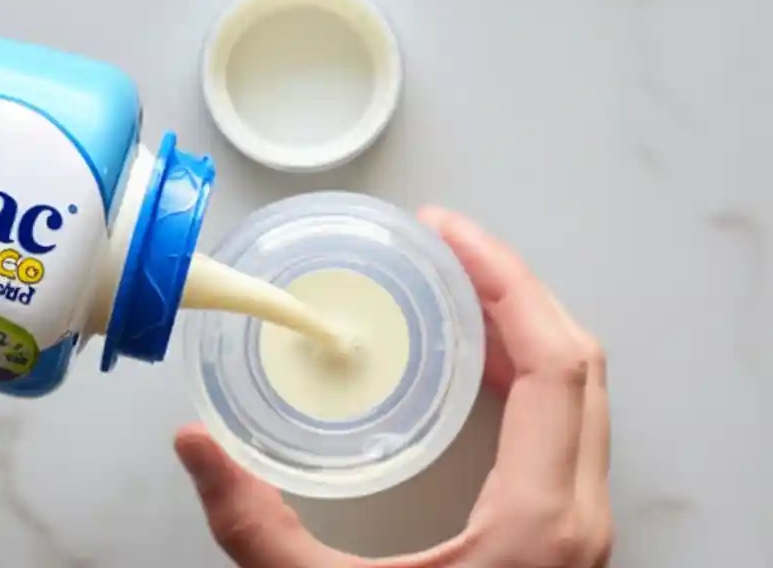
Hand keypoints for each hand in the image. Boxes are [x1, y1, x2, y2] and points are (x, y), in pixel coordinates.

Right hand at [175, 207, 612, 566]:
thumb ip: (253, 528)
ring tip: (454, 287)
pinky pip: (564, 426)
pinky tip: (471, 365)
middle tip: (444, 244)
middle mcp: (578, 518)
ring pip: (578, 394)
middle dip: (513, 286)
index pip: (554, 364)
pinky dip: (527, 373)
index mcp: (538, 524)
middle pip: (578, 363)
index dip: (505, 281)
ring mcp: (579, 531)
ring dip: (524, 326)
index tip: (447, 235)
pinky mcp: (563, 541)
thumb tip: (193, 446)